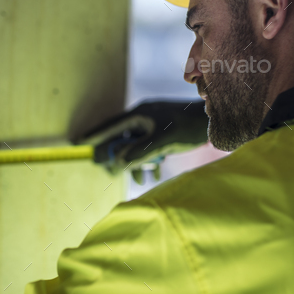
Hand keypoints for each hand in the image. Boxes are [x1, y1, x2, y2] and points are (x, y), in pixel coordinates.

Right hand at [73, 100, 208, 175]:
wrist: (215, 122)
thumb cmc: (189, 128)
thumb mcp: (162, 142)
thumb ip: (139, 153)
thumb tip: (117, 164)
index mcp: (139, 114)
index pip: (110, 126)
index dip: (94, 136)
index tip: (78, 143)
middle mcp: (142, 118)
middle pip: (120, 139)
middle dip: (119, 158)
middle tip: (115, 173)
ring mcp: (152, 126)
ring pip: (134, 147)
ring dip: (136, 164)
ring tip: (143, 179)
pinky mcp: (161, 134)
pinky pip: (146, 149)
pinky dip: (147, 162)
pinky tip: (154, 175)